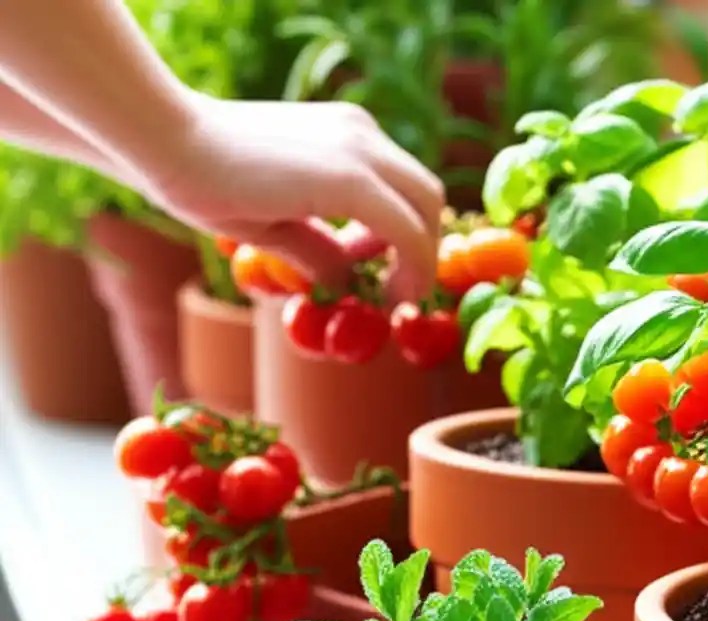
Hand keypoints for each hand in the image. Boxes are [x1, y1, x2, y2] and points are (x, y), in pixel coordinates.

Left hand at [138, 94, 442, 302]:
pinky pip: (386, 164)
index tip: (396, 304)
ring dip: (402, 221)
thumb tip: (348, 284)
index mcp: (346, 180)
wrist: (168, 130)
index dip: (415, 275)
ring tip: (361, 256)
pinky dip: (384, 198)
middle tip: (395, 284)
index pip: (411, 232)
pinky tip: (346, 223)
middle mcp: (361, 144)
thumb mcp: (265, 239)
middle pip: (427, 200)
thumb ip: (319, 259)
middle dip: (422, 246)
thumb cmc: (204, 189)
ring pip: (412, 179)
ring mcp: (354, 125)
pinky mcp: (344, 119)